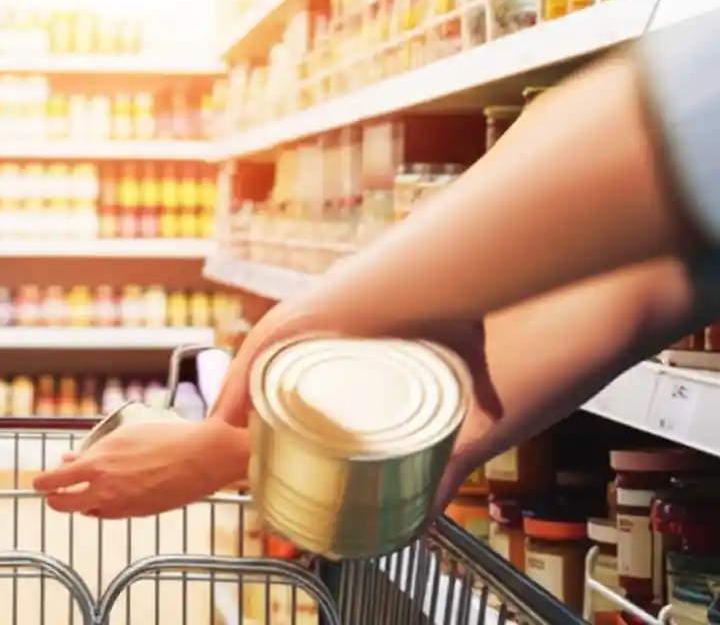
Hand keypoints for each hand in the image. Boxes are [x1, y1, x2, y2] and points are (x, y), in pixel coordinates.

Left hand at [32, 418, 248, 518]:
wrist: (201, 457)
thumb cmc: (165, 439)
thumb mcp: (123, 437)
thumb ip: (94, 451)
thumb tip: (71, 459)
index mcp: (97, 465)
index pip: (54, 481)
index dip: (42, 482)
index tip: (39, 481)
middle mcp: (105, 490)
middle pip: (63, 504)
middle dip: (54, 498)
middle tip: (53, 492)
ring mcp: (121, 506)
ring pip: (87, 511)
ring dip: (80, 502)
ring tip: (82, 490)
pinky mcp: (138, 514)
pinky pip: (110, 514)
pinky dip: (102, 506)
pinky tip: (108, 495)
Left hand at [221, 303, 499, 526]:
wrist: (443, 273)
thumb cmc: (450, 301)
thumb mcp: (459, 353)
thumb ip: (475, 385)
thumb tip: (497, 410)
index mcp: (340, 330)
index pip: (299, 367)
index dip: (285, 400)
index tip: (276, 435)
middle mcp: (317, 323)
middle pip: (271, 371)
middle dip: (256, 408)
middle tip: (251, 449)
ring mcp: (304, 318)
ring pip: (258, 367)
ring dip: (240, 401)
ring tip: (231, 439)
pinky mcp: (297, 316)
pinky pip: (254, 354)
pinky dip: (238, 385)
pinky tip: (225, 416)